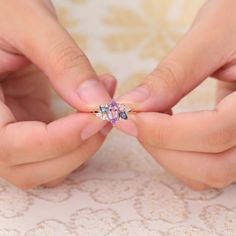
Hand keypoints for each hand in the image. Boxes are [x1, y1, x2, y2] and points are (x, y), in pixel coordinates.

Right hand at [0, 0, 113, 188]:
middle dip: (76, 148)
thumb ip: (63, 62)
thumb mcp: (30, 25)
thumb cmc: (5, 10)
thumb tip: (97, 102)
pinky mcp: (32, 126)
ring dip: (82, 148)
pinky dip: (82, 141)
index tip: (96, 117)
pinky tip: (96, 111)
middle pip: (30, 169)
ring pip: (47, 169)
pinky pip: (58, 152)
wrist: (5, 16)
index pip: (10, 146)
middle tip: (106, 114)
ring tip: (105, 111)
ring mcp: (13, 132)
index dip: (57, 140)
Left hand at [117, 0, 235, 189]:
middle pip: (213, 167)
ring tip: (149, 122)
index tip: (129, 115)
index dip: (165, 131)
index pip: (215, 132)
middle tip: (134, 120)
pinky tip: (164, 129)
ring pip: (208, 175)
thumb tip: (132, 106)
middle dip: (163, 147)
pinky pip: (205, 168)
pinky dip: (177, 156)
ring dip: (168, 155)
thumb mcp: (210, 37)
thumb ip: (172, 75)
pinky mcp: (233, 143)